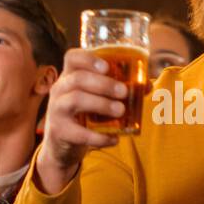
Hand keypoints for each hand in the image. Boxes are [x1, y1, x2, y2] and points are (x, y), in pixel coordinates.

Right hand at [36, 47, 122, 192]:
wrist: (61, 145)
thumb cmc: (83, 114)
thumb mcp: (94, 98)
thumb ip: (117, 89)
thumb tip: (147, 85)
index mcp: (70, 76)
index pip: (72, 58)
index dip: (88, 59)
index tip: (107, 67)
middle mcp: (60, 89)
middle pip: (78, 78)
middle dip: (104, 84)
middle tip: (124, 92)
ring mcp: (57, 110)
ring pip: (76, 99)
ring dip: (102, 104)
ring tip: (121, 111)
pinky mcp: (60, 132)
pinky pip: (79, 133)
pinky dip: (99, 137)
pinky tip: (114, 139)